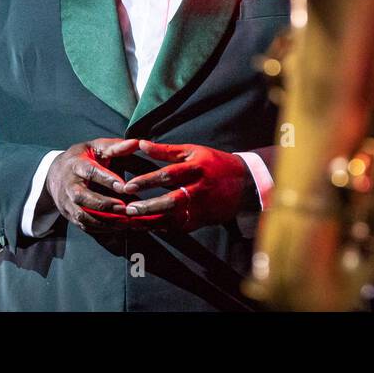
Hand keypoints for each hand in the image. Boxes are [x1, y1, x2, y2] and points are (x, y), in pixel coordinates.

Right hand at [45, 138, 138, 234]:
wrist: (56, 174)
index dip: (106, 179)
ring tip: (125, 222)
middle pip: (82, 197)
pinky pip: (84, 226)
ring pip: (83, 216)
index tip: (123, 186)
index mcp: (76, 165)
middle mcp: (69, 185)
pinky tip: (118, 228)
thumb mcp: (96, 147)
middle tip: (124, 208)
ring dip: (104, 221)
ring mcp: (68, 203)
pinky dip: (101, 229)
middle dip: (103, 204)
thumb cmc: (84, 157)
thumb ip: (116, 147)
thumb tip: (136, 142)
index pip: (90, 172)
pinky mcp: (70, 216)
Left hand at [118, 141, 252, 232]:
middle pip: (171, 200)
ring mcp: (202, 207)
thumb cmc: (215, 163)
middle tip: (128, 208)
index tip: (129, 186)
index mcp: (196, 168)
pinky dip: (164, 228)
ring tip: (133, 221)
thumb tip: (142, 144)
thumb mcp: (193, 151)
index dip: (147, 181)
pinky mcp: (203, 220)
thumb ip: (166, 150)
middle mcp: (199, 189)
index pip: (168, 176)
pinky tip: (148, 227)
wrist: (245, 183)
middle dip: (148, 206)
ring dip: (153, 221)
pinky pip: (180, 226)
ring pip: (174, 217)